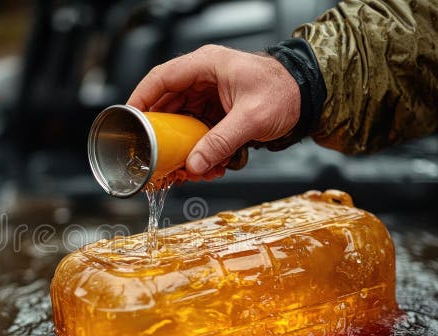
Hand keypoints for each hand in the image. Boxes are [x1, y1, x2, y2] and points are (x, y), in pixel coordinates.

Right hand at [127, 45, 300, 176]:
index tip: (128, 121)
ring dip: (183, 148)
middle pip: (167, 105)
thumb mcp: (251, 118)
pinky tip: (208, 165)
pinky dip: (200, 150)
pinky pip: (198, 132)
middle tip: (156, 158)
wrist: (309, 95)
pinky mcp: (217, 112)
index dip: (140, 100)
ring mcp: (209, 96)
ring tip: (188, 169)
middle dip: (162, 136)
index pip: (161, 79)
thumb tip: (194, 164)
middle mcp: (203, 78)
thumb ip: (221, 142)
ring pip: (182, 123)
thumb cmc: (286, 91)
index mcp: (206, 65)